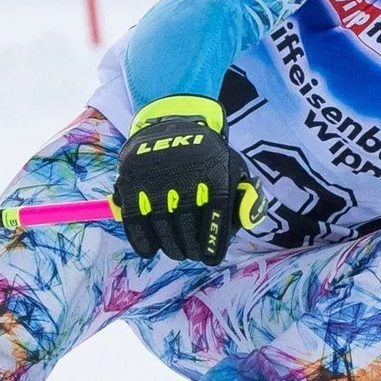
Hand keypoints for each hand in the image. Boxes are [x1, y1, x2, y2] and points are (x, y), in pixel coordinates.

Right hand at [114, 96, 258, 263]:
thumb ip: (247, 197)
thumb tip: (246, 222)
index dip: (214, 243)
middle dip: (191, 248)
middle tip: (192, 254)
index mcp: (214, 170)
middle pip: (188, 228)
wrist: (172, 123)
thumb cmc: (208, 156)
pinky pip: (135, 221)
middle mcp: (185, 173)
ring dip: (170, 247)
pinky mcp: (133, 180)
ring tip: (176, 251)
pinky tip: (151, 249)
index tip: (211, 257)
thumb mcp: (233, 168)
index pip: (217, 217)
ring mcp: (156, 177)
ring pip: (163, 228)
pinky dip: (143, 241)